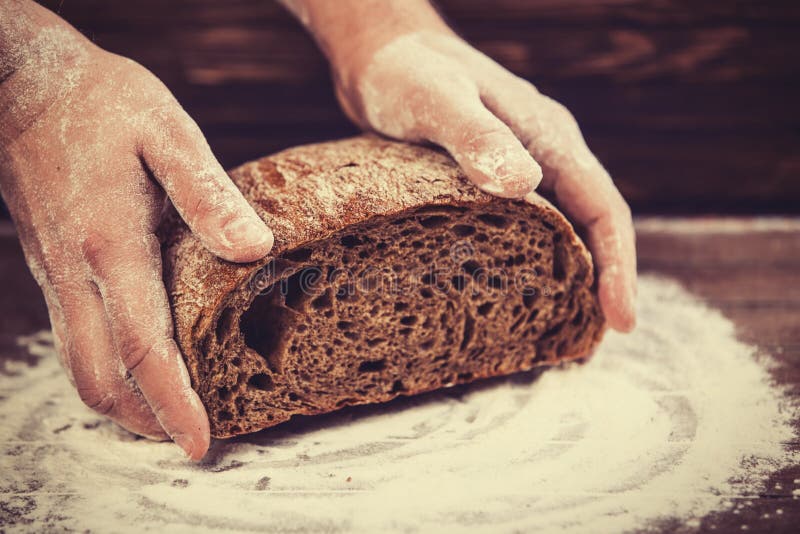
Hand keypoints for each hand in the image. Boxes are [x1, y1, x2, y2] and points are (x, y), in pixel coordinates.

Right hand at [0, 9, 272, 458]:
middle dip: (148, 420)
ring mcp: (57, 274)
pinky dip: (107, 371)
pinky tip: (139, 366)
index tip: (202, 442)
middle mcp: (77, 272)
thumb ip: (209, 195)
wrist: (23, 85)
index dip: (175, 402)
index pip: (143, 347)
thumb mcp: (167, 133)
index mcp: (112, 244)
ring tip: (173, 416)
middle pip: (102, 378)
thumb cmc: (100, 102)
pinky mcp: (52, 267)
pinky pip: (74, 340)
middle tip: (195, 438)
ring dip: (126, 404)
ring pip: (81, 368)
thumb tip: (257, 248)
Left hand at [331, 30, 635, 331]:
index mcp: (547, 135)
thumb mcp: (436, 101)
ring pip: (562, 226)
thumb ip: (477, 137)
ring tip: (564, 327)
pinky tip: (517, 288)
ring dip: (570, 274)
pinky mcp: (493, 174)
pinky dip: (533, 259)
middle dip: (601, 280)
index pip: (601, 206)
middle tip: (595, 339)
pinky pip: (528, 222)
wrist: (383, 53)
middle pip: (591, 223)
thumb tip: (524, 184)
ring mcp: (521, 163)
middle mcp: (544, 151)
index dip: (616, 264)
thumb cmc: (406, 72)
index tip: (620, 319)